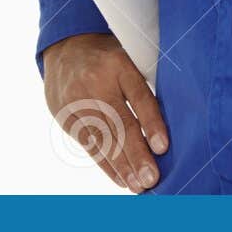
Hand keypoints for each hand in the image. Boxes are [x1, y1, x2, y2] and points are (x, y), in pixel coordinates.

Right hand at [42, 32, 167, 192]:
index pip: (138, 96)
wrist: (66, 46)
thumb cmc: (109, 57)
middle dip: (136, 155)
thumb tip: (165, 125)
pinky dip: (106, 165)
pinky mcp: (67, 117)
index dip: (151, 123)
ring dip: (122, 167)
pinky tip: (121, 180)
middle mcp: (96, 84)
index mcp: (119, 64)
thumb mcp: (130, 57)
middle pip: (119, 124)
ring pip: (103, 140)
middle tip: (151, 179)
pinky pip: (89, 146)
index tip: (162, 147)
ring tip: (138, 185)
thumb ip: (144, 85)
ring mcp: (78, 102)